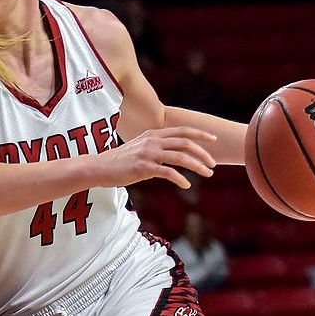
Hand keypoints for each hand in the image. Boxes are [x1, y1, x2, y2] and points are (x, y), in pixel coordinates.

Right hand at [95, 126, 215, 188]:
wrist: (100, 167)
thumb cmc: (121, 161)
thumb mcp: (140, 147)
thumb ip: (157, 147)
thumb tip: (173, 155)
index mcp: (153, 134)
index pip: (182, 130)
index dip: (200, 134)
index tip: (214, 139)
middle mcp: (153, 141)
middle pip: (185, 143)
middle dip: (203, 153)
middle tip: (213, 164)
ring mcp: (148, 154)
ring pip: (180, 157)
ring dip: (197, 166)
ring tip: (207, 174)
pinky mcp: (144, 167)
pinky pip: (168, 172)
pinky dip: (180, 179)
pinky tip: (186, 185)